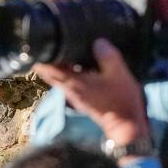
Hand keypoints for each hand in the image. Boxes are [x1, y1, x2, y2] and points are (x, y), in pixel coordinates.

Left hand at [33, 38, 148, 145]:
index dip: (42, 54)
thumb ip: (107, 55)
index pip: (45, 67)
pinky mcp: (81, 100)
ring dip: (62, 66)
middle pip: (49, 72)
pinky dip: (72, 74)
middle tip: (61, 46)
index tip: (48, 42)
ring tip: (75, 54)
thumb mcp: (119, 73)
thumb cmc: (121, 100)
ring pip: (59, 78)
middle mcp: (68, 89)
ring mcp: (74, 96)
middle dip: (51, 58)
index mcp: (72, 81)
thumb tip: (98, 42)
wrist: (126, 125)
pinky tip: (87, 68)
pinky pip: (69, 83)